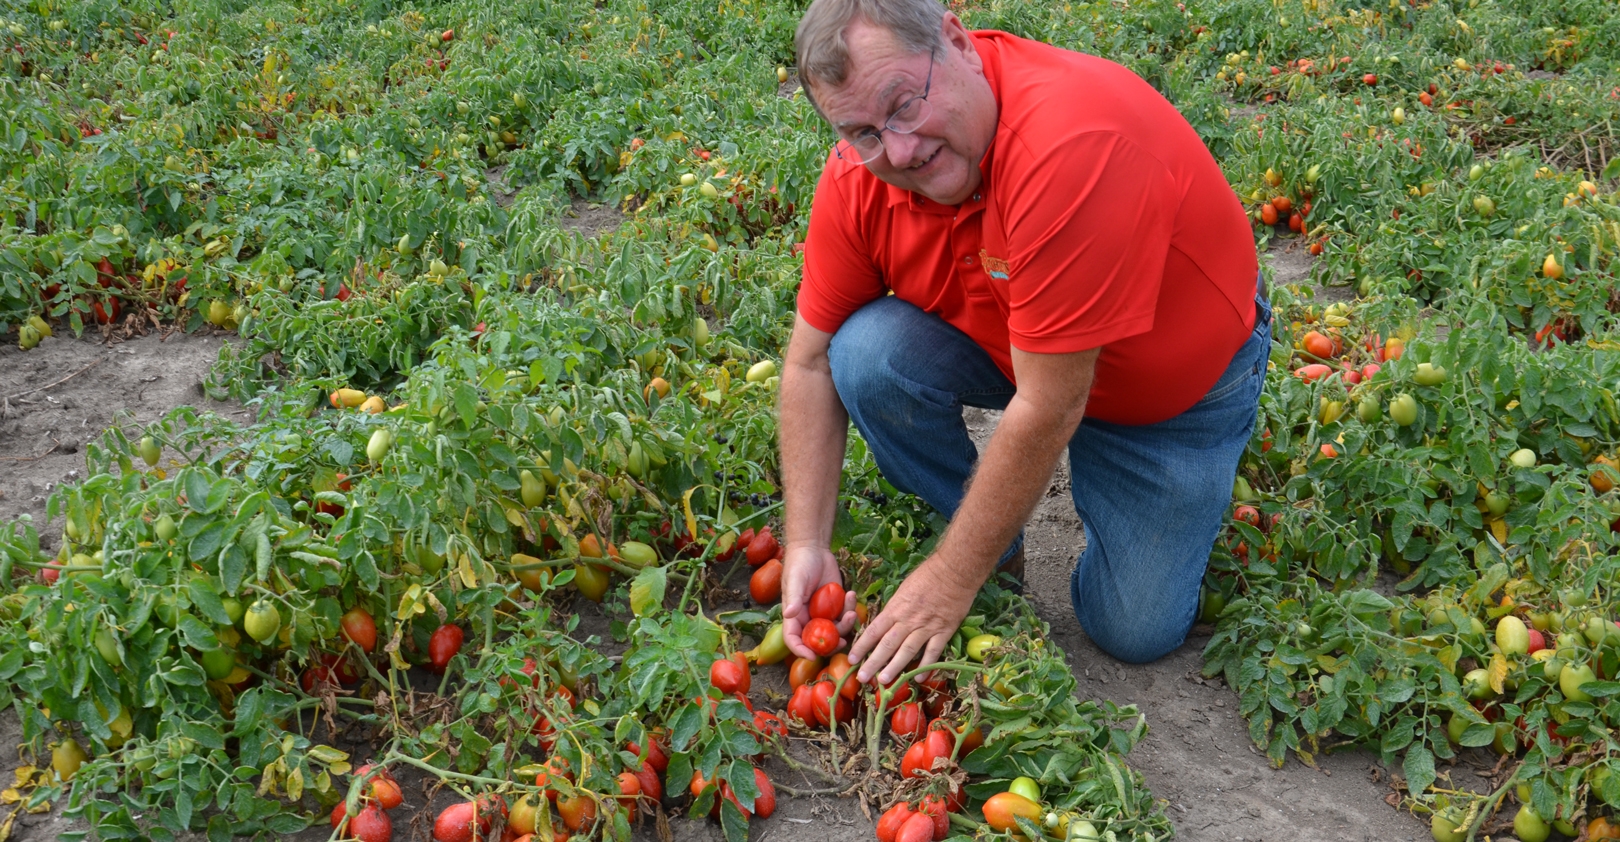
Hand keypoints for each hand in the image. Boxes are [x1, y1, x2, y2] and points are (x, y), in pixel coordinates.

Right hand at [781, 544, 856, 659]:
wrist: (814, 549)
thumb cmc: (799, 563)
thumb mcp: (795, 579)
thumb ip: (793, 597)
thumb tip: (788, 614)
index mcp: (794, 615)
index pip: (794, 639)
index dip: (801, 651)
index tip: (813, 656)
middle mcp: (808, 618)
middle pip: (818, 641)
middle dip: (831, 645)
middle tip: (843, 643)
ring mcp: (824, 613)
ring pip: (836, 630)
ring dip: (845, 626)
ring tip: (852, 613)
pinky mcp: (836, 605)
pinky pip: (845, 616)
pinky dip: (850, 610)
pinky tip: (851, 595)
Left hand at [848, 555, 977, 684]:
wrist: (954, 571)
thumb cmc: (927, 576)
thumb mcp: (904, 589)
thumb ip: (895, 608)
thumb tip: (886, 623)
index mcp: (896, 608)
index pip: (874, 630)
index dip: (862, 646)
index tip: (852, 658)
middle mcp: (908, 620)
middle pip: (887, 644)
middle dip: (873, 662)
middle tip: (862, 677)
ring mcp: (927, 627)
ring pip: (907, 651)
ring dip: (895, 667)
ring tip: (883, 681)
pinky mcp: (944, 631)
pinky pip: (933, 652)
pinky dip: (926, 666)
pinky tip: (918, 678)